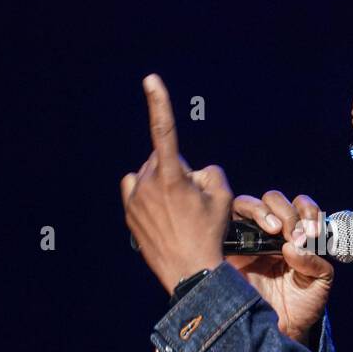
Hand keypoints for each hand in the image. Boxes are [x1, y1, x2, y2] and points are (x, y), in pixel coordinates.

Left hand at [120, 73, 231, 294]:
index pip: (165, 131)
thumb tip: (191, 170)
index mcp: (172, 176)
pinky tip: (161, 211)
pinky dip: (147, 192)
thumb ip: (208, 171)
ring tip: (178, 211)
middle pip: (163, 158)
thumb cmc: (210, 233)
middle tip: (192, 200)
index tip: (150, 80)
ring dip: (163, 181)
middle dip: (177, 169)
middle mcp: (148, 183)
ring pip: (150, 173)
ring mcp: (135, 199)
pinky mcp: (129, 212)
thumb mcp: (223, 196)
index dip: (159, 103)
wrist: (189, 271)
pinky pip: (137, 188)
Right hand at [229, 191, 333, 344]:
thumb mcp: (319, 282)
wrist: (280, 330)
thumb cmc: (300, 305)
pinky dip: (245, 217)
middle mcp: (271, 233)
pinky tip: (261, 233)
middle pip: (274, 200)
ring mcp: (248, 240)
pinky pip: (229, 222)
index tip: (313, 233)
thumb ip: (315, 262)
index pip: (300, 206)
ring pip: (248, 204)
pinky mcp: (229, 249)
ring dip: (264, 211)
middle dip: (288, 212)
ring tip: (276, 231)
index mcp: (296, 235)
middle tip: (296, 236)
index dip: (308, 211)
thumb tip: (294, 247)